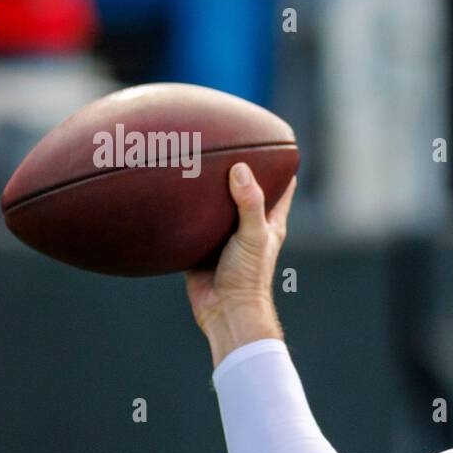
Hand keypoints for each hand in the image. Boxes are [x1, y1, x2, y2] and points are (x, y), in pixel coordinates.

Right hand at [186, 163, 296, 366]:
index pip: (282, 186)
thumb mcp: (253, 235)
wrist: (223, 310)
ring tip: (192, 160)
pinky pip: (192, 223)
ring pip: (216, 206)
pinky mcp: (201, 247)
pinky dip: (185, 210)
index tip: (272, 142)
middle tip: (223, 143)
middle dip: (237, 170)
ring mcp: (224, 236)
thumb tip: (240, 169)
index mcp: (269, 221)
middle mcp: (247, 226)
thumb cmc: (247, 276)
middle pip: (245, 191)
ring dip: (207, 189)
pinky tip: (170, 192)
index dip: (280, 165)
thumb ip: (249, 204)